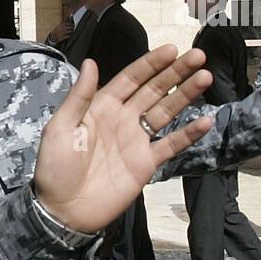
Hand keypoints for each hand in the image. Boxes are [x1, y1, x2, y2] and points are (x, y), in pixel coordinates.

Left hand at [33, 46, 216, 232]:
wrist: (63, 210)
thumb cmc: (54, 168)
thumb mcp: (60, 128)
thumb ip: (79, 97)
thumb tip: (91, 62)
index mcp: (100, 108)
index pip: (130, 79)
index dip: (150, 64)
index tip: (171, 49)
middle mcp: (122, 119)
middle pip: (153, 90)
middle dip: (175, 72)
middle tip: (199, 56)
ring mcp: (136, 141)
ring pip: (166, 111)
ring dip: (186, 94)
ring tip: (206, 77)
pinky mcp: (146, 163)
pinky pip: (171, 144)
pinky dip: (189, 133)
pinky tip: (206, 120)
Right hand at [49, 20, 73, 43]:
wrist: (52, 37)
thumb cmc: (55, 31)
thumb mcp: (57, 27)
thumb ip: (61, 25)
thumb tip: (66, 23)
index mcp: (60, 26)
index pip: (67, 23)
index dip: (70, 24)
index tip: (72, 25)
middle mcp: (61, 29)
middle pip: (69, 27)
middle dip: (72, 28)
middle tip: (73, 28)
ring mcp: (62, 33)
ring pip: (69, 31)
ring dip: (71, 31)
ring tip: (72, 31)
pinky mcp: (63, 37)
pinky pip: (68, 36)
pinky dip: (69, 35)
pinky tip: (70, 35)